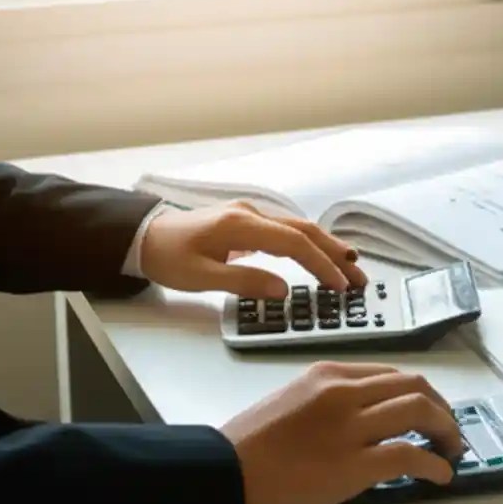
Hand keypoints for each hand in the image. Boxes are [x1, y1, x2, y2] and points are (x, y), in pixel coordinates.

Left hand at [140, 200, 367, 297]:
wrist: (143, 236)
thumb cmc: (168, 257)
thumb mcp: (199, 277)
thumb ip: (243, 282)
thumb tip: (283, 290)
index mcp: (240, 225)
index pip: (294, 244)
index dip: (321, 264)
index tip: (340, 286)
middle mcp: (250, 213)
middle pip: (304, 230)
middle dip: (335, 253)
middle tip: (359, 278)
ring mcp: (249, 214)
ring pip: (299, 227)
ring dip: (326, 247)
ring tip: (350, 267)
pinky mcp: (247, 221)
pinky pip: (287, 229)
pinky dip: (309, 242)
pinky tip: (321, 255)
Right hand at [220, 362, 464, 503]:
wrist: (222, 474)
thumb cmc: (247, 447)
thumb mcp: (291, 402)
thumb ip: (328, 402)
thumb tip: (363, 420)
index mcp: (326, 375)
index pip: (390, 374)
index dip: (420, 393)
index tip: (429, 410)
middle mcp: (342, 392)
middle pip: (415, 385)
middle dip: (441, 407)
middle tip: (448, 429)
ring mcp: (349, 426)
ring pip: (420, 410)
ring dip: (446, 430)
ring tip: (451, 449)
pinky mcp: (352, 464)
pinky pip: (409, 455)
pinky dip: (434, 464)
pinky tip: (440, 473)